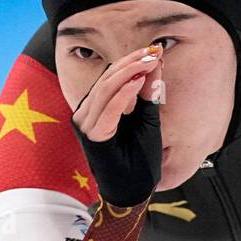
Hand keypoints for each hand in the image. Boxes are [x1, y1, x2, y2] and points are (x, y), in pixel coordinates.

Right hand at [71, 44, 164, 206]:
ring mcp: (86, 124)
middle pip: (107, 79)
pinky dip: (122, 94)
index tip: (154, 51)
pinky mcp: (92, 136)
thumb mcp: (148, 120)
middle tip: (153, 52)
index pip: (111, 77)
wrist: (133, 190)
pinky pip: (107, 110)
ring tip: (149, 62)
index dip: (131, 61)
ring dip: (128, 73)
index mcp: (96, 107)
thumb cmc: (138, 158)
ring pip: (105, 90)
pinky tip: (137, 82)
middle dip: (131, 63)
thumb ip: (148, 94)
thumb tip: (155, 63)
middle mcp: (86, 113)